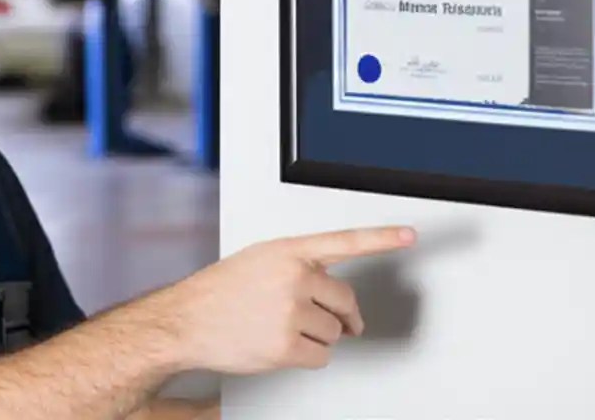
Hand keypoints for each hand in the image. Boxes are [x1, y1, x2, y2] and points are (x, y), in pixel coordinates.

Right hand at [152, 225, 415, 374]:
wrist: (186, 323)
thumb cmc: (219, 292)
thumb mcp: (259, 260)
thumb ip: (296, 265)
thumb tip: (329, 287)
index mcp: (288, 251)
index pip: (345, 241)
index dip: (382, 238)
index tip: (408, 236)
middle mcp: (294, 278)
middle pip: (346, 301)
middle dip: (340, 315)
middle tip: (325, 320)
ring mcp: (292, 312)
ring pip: (335, 332)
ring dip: (317, 336)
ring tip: (282, 329)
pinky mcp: (289, 346)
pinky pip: (322, 356)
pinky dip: (307, 357)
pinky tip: (280, 345)